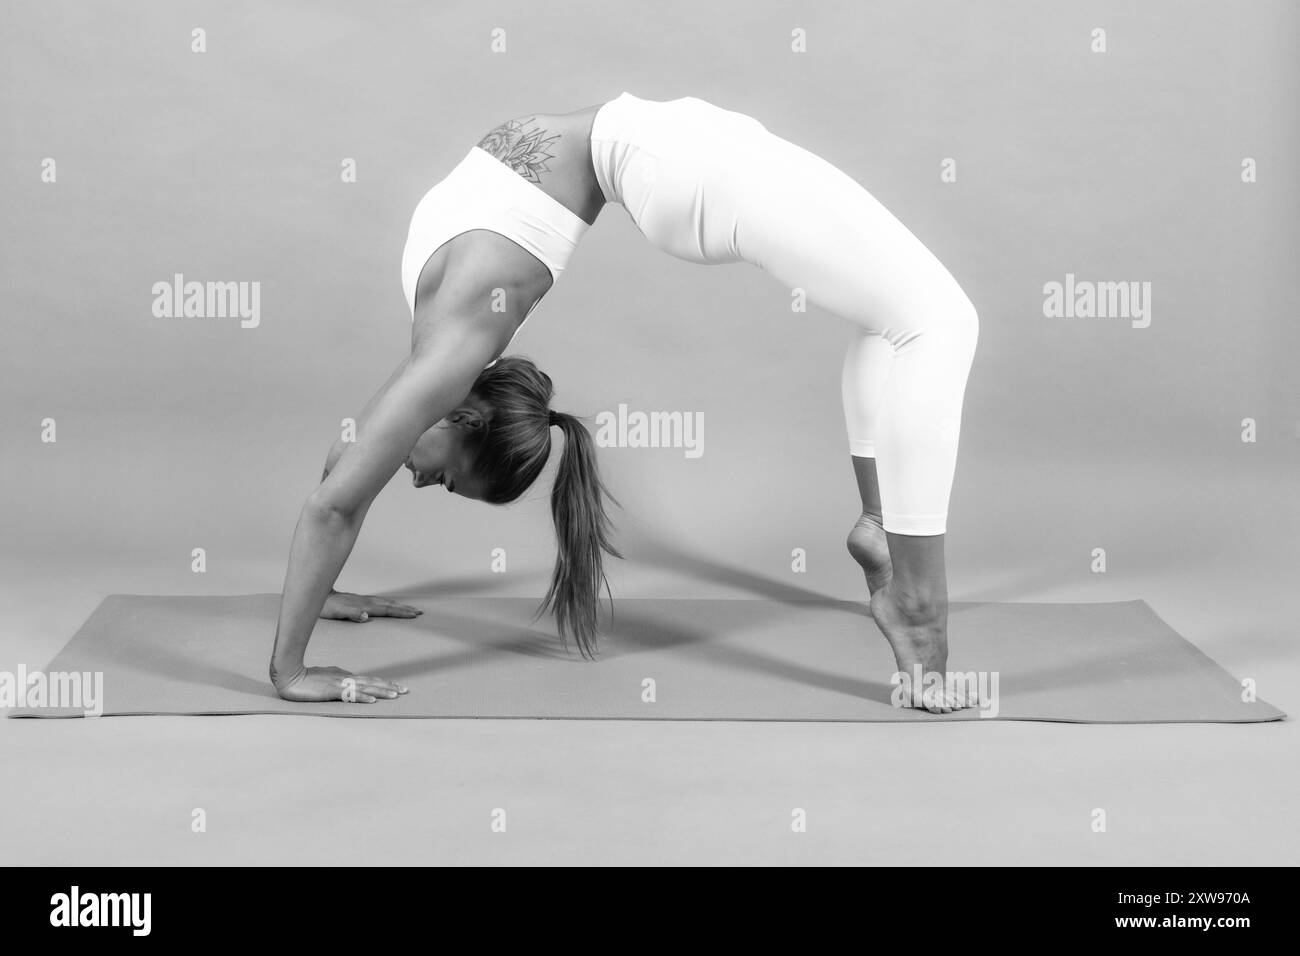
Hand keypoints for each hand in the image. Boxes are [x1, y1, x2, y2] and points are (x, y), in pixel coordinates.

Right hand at [274, 665, 408, 702]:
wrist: (289, 675)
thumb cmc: (307, 676)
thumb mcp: (328, 675)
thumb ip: (340, 677)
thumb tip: (352, 679)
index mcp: (346, 676)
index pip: (370, 680)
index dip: (385, 684)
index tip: (398, 688)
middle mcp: (346, 679)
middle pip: (372, 683)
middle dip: (390, 687)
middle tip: (406, 691)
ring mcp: (339, 684)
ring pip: (365, 688)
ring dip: (381, 692)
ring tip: (395, 695)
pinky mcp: (330, 691)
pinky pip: (349, 695)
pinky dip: (362, 698)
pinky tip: (372, 701)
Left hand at [320, 591, 422, 622]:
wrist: (318, 596)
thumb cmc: (326, 607)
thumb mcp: (336, 613)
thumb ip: (351, 614)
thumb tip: (366, 616)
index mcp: (364, 606)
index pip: (387, 609)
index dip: (401, 612)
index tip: (414, 614)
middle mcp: (366, 602)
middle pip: (390, 604)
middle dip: (405, 608)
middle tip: (419, 612)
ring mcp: (363, 600)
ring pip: (385, 602)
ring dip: (399, 605)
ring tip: (410, 608)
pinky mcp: (360, 601)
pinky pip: (379, 602)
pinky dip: (389, 604)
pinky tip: (389, 605)